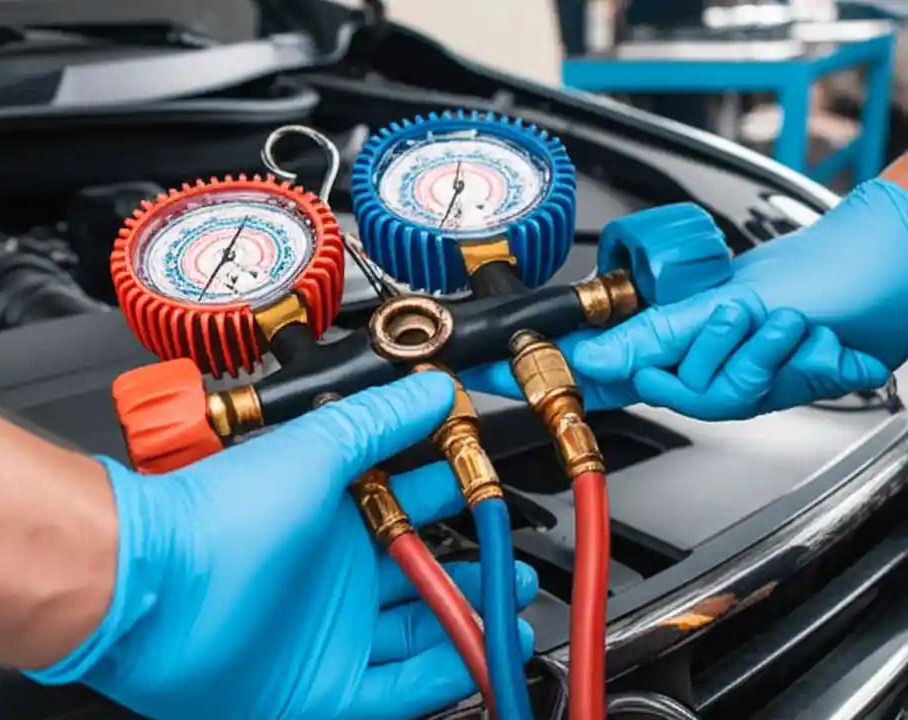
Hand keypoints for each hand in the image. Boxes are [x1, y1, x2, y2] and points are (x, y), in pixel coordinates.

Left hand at [26, 373, 537, 719]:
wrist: (154, 589)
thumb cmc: (216, 515)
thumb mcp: (313, 450)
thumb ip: (377, 421)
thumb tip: (431, 388)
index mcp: (327, 516)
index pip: (406, 501)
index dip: (452, 493)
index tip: (492, 485)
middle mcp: (329, 576)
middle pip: (417, 571)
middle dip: (469, 564)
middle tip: (515, 558)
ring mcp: (327, 635)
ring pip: (417, 631)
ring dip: (467, 618)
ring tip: (514, 604)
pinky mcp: (324, 690)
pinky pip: (400, 687)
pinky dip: (443, 672)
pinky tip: (479, 653)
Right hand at [463, 307, 888, 419]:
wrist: (866, 283)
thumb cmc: (791, 281)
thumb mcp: (701, 304)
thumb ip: (636, 340)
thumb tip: (575, 359)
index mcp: (663, 350)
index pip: (587, 373)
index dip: (536, 379)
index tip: (482, 376)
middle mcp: (692, 373)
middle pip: (673, 389)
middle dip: (716, 345)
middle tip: (742, 312)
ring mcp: (737, 386)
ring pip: (729, 391)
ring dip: (768, 345)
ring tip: (790, 320)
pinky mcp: (781, 393)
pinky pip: (778, 390)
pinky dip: (809, 356)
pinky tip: (821, 340)